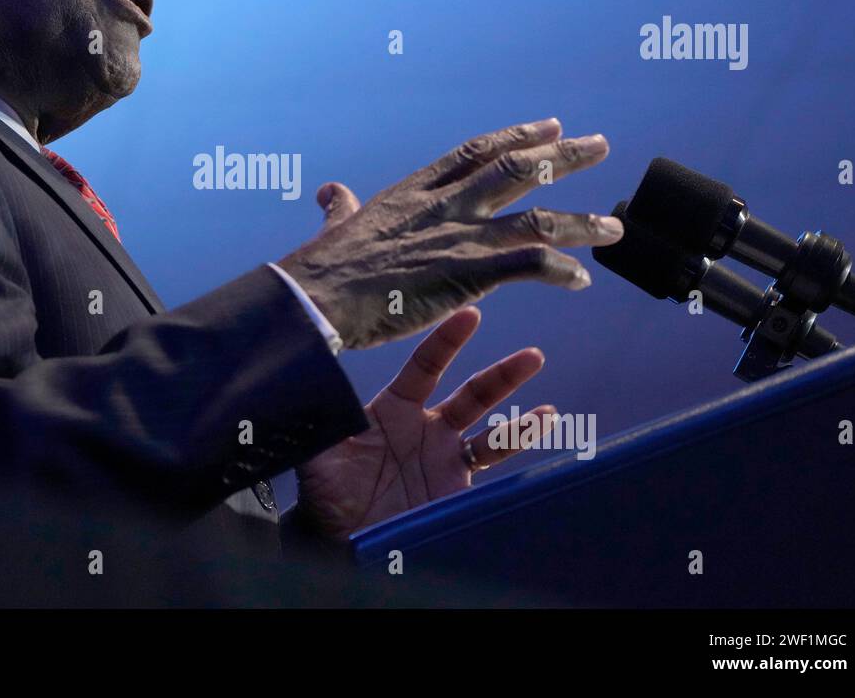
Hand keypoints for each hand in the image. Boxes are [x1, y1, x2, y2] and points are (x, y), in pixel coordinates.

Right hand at [276, 118, 622, 348]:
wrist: (320, 296)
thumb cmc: (323, 268)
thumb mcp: (338, 225)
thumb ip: (344, 206)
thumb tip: (332, 192)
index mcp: (416, 191)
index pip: (476, 152)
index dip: (517, 137)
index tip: (549, 126)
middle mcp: (445, 205)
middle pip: (517, 169)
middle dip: (564, 156)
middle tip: (600, 145)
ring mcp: (461, 236)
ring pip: (537, 218)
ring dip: (581, 222)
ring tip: (614, 228)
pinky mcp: (470, 272)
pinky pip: (531, 264)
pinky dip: (560, 269)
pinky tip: (581, 279)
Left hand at [296, 305, 557, 538]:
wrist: (341, 539)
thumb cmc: (325, 493)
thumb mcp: (317, 455)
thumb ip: (319, 420)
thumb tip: (306, 384)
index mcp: (392, 409)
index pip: (425, 367)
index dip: (447, 341)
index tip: (470, 315)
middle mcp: (424, 426)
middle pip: (471, 393)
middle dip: (502, 374)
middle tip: (532, 355)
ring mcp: (444, 454)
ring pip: (489, 425)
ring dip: (517, 411)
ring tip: (548, 407)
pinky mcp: (455, 483)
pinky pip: (490, 460)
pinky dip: (516, 444)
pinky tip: (540, 428)